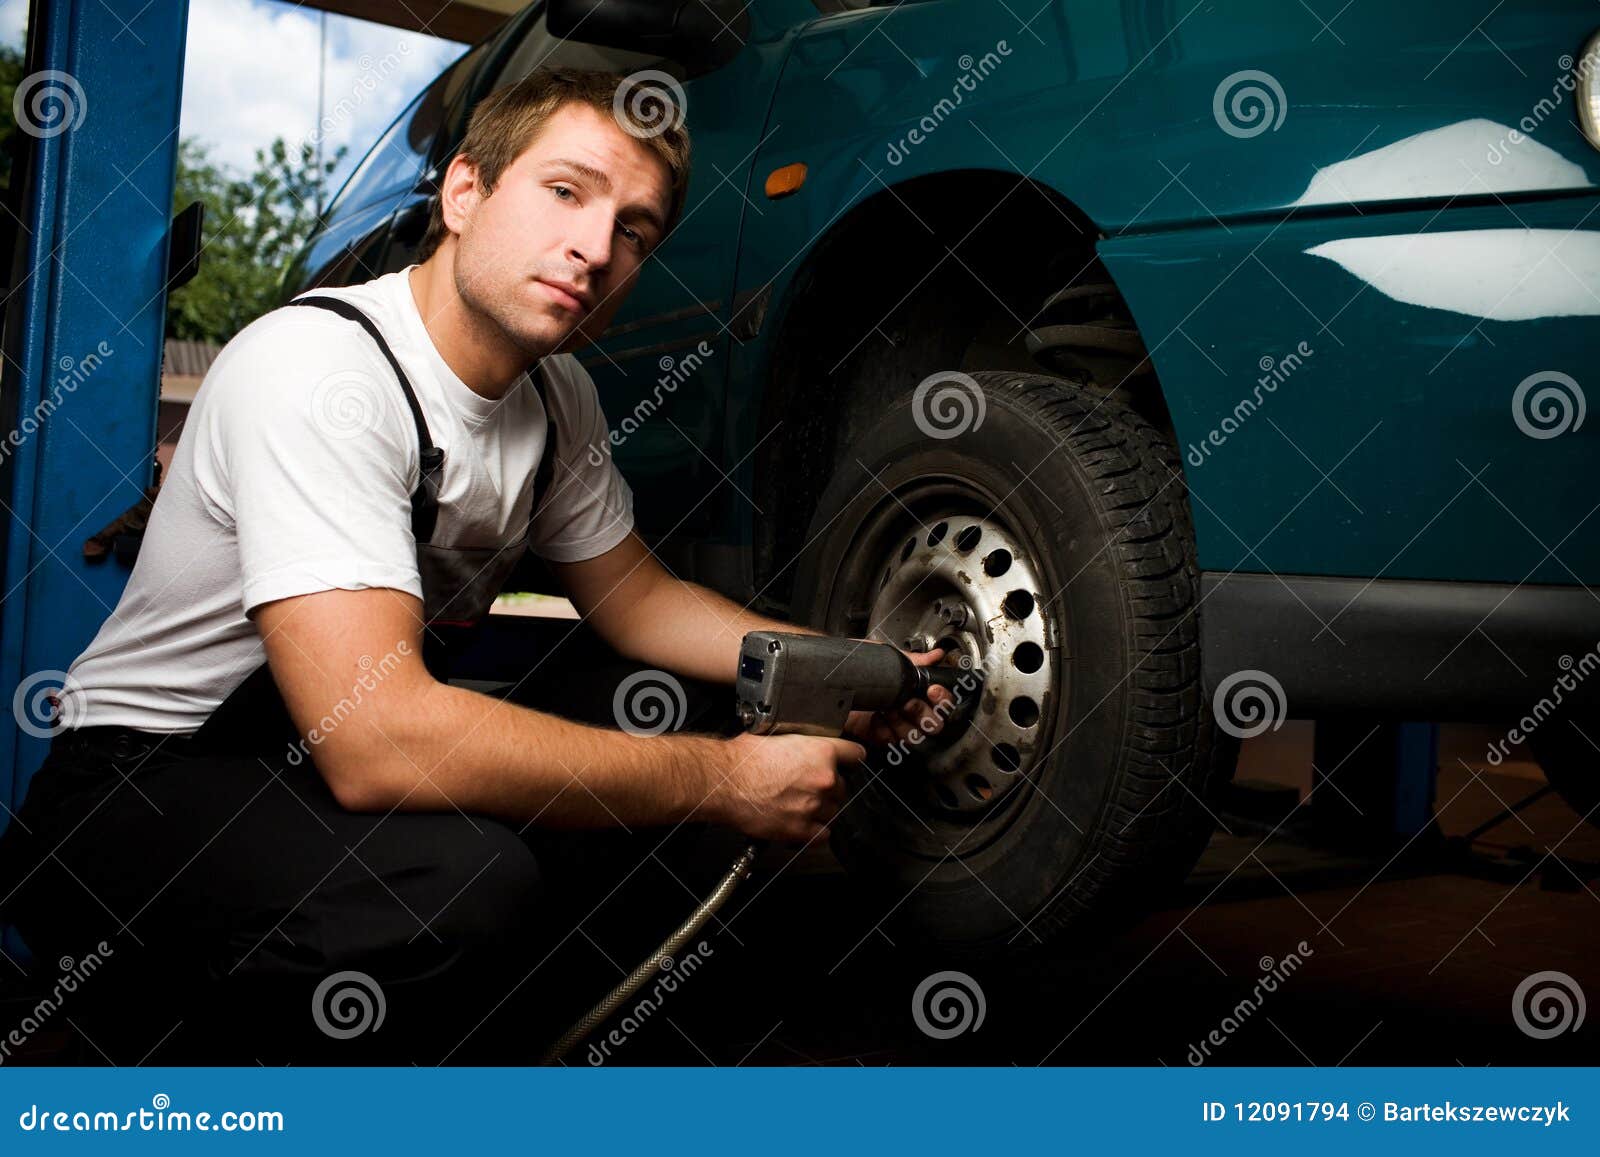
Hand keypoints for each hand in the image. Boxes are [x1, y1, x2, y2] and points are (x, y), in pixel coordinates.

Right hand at [709, 731, 864, 842]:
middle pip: (844, 787)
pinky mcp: (801, 830)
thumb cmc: (741, 760)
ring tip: (799, 805)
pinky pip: (823, 835)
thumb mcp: (777, 737)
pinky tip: (803, 824)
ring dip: (821, 810)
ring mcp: (814, 806)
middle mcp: (824, 779)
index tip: (848, 763)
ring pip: (834, 811)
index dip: (850, 759)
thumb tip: (801, 747)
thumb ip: (799, 745)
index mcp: (821, 752)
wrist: (724, 782)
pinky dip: (815, 832)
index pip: (855, 754)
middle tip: (805, 787)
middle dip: (828, 788)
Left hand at [843, 645, 952, 746]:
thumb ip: (912, 659)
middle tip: (907, 702)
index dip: (942, 699)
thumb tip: (934, 655)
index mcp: (912, 689)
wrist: (825, 677)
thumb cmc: (854, 664)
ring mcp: (892, 723)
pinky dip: (885, 731)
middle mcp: (906, 708)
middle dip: (922, 713)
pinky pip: (890, 741)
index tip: (932, 690)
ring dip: (903, 722)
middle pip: (933, 724)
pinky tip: (875, 718)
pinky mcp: (876, 735)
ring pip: (914, 737)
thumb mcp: (886, 657)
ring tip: (888, 708)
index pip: (942, 703)